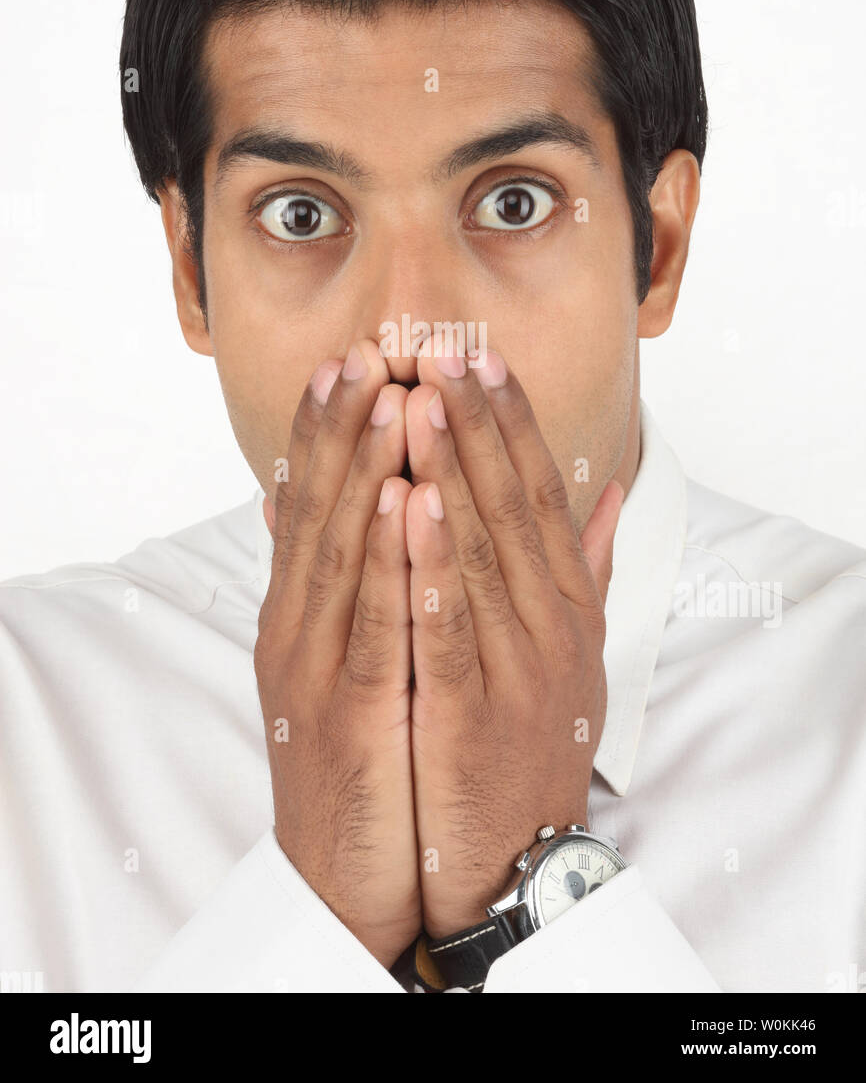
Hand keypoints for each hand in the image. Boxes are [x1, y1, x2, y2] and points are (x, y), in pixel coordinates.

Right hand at [255, 338, 419, 967]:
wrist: (343, 872)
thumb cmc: (360, 755)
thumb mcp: (351, 660)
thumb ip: (352, 586)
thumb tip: (352, 519)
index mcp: (307, 610)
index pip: (313, 501)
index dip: (330, 428)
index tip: (353, 359)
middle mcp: (299, 624)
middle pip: (318, 508)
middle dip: (344, 424)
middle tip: (366, 350)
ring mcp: (317, 664)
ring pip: (340, 549)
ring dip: (364, 468)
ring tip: (389, 397)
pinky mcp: (348, 708)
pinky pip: (370, 620)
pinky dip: (383, 557)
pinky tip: (398, 501)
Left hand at [403, 344, 623, 938]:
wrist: (519, 852)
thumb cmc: (535, 735)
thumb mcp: (574, 646)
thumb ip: (590, 564)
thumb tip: (610, 488)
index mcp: (567, 600)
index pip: (538, 490)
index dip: (510, 420)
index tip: (480, 356)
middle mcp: (550, 622)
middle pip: (509, 503)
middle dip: (474, 420)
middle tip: (441, 346)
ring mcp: (514, 666)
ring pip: (480, 551)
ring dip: (450, 470)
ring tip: (420, 399)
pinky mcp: (471, 711)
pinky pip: (446, 627)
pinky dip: (429, 564)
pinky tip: (408, 506)